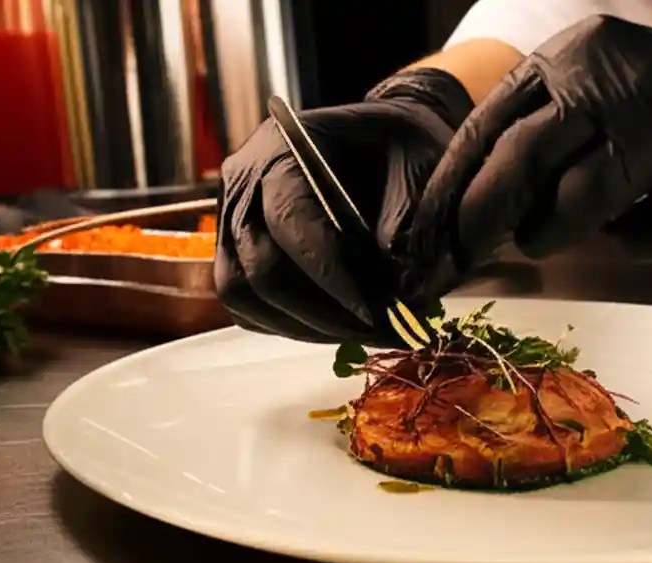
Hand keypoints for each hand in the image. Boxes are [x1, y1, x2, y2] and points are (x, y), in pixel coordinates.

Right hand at [214, 69, 471, 342]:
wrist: (383, 139)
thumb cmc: (401, 142)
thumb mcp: (419, 158)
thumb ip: (407, 213)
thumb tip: (394, 283)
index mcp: (281, 148)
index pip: (288, 222)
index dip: (330, 277)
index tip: (376, 314)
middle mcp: (242, 184)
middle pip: (258, 271)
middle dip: (323, 315)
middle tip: (379, 333)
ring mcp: (232, 222)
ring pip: (244, 296)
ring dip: (305, 328)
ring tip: (363, 335)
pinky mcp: (238, 254)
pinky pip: (248, 308)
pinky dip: (291, 327)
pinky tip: (339, 326)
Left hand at [407, 15, 651, 300]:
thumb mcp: (597, 99)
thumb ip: (537, 138)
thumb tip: (463, 208)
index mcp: (574, 56)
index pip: (490, 124)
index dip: (450, 186)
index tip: (421, 234)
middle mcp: (613, 78)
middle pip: (522, 156)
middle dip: (479, 219)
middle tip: (454, 261)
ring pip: (578, 198)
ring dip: (552, 234)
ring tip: (549, 237)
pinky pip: (642, 234)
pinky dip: (634, 241)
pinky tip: (649, 218)